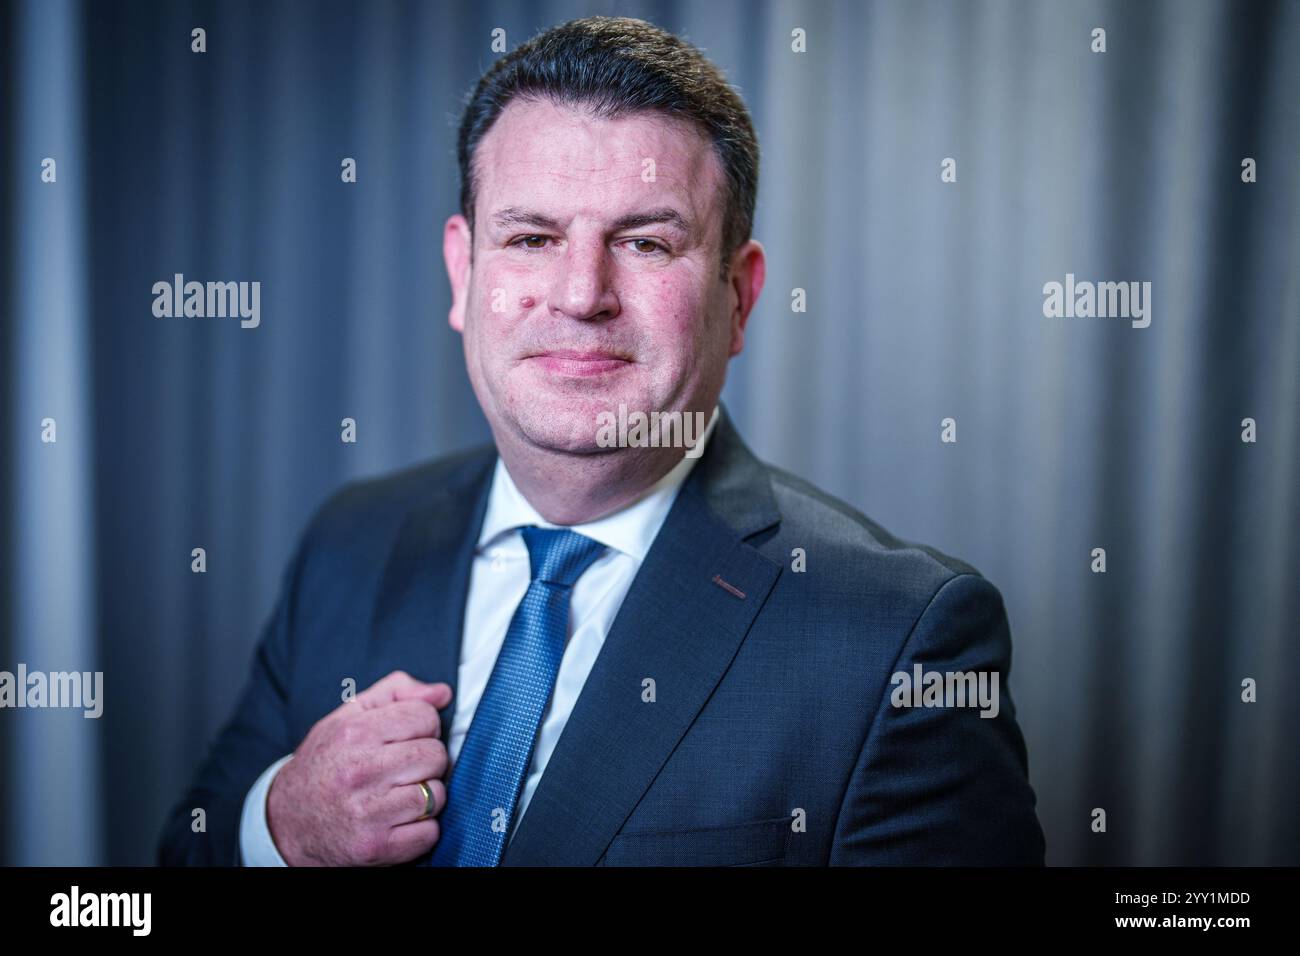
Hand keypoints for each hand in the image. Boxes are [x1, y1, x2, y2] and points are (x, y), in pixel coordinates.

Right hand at [266, 670, 452, 865]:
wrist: (286, 821)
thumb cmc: (325, 762)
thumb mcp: (348, 716)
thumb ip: (396, 693)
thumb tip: (443, 693)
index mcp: (355, 733)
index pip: (425, 717)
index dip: (423, 727)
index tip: (406, 739)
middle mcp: (360, 771)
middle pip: (436, 755)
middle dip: (428, 761)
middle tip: (405, 769)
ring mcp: (367, 812)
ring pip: (436, 795)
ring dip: (427, 797)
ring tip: (401, 794)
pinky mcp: (375, 847)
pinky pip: (429, 833)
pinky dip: (422, 830)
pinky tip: (400, 821)